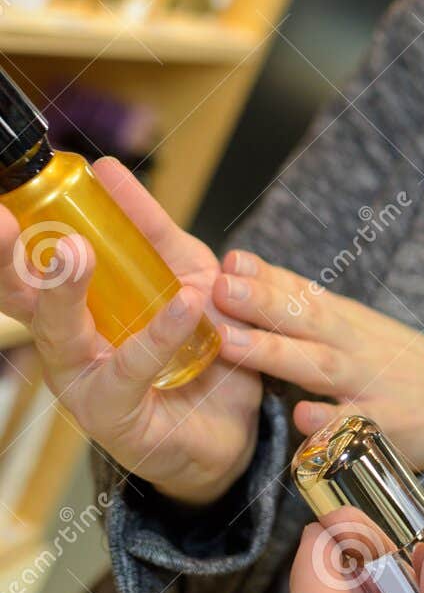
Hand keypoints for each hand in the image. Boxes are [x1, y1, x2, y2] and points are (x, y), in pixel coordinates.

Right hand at [0, 158, 262, 506]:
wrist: (232, 420)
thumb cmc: (196, 344)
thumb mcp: (178, 272)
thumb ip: (149, 231)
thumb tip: (110, 172)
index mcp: (71, 309)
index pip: (28, 267)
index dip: (11, 238)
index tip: (3, 202)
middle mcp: (64, 345)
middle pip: (23, 300)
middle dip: (8, 260)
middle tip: (5, 221)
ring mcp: (83, 382)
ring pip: (61, 334)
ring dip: (64, 292)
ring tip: (74, 251)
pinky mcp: (117, 414)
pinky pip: (132, 369)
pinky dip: (157, 334)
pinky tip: (183, 303)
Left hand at [211, 250, 423, 469]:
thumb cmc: (404, 367)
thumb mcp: (362, 331)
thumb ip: (308, 312)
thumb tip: (249, 277)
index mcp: (349, 324)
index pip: (305, 294)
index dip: (267, 278)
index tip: (229, 260)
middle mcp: (358, 347)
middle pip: (307, 321)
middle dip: (262, 304)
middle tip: (219, 287)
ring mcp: (373, 385)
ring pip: (319, 367)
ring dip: (275, 353)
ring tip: (231, 343)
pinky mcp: (388, 427)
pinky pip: (353, 427)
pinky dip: (329, 422)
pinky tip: (302, 418)